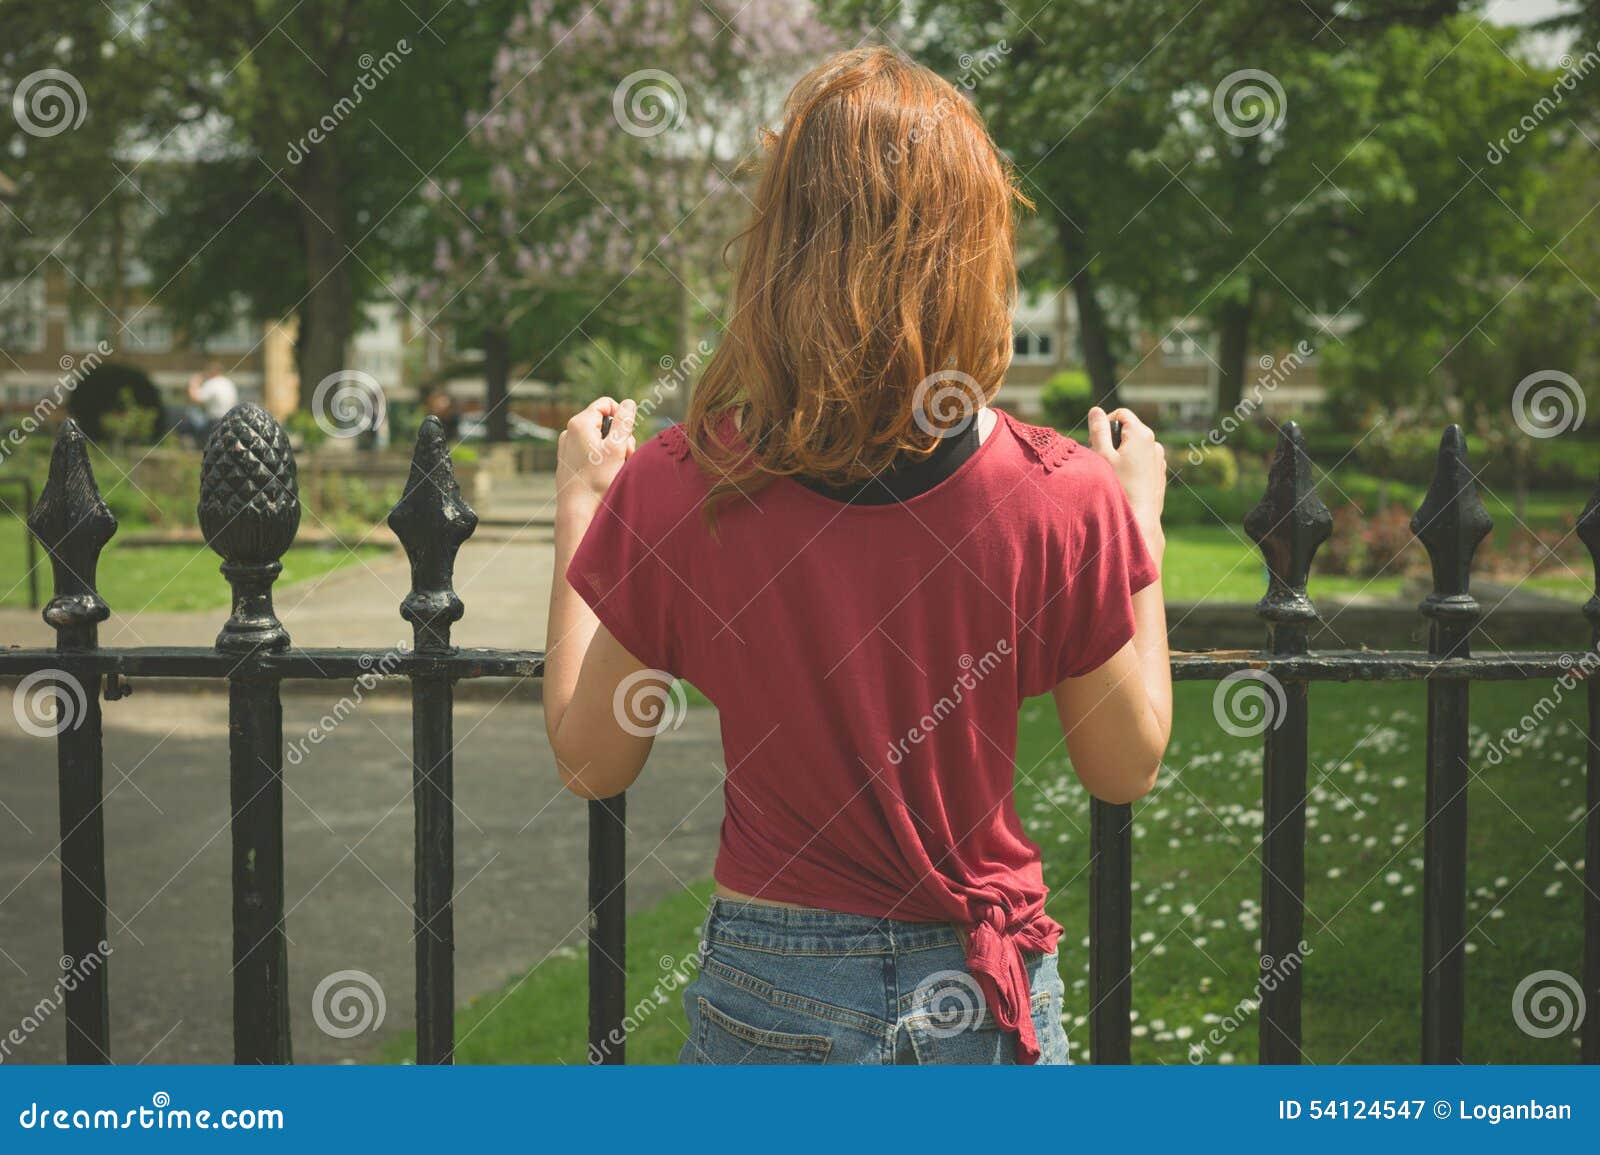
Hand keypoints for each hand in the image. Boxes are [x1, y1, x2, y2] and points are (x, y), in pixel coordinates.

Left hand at [557, 397, 635, 508]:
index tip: (628, 434)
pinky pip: (590, 451)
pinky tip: (605, 474)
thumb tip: (628, 403)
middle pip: (604, 423)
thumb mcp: (616, 448)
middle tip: (625, 456)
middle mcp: (570, 431)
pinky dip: (601, 459)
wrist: (577, 509)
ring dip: (613, 450)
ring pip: (598, 438)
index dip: (622, 415)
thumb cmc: (597, 480)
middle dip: (619, 437)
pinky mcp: (569, 460)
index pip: (606, 404)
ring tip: (616, 468)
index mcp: (580, 423)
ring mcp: (567, 446)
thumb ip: (624, 422)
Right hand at [1087, 406, 1165, 554]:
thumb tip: (1096, 410)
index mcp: (1141, 434)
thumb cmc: (1119, 486)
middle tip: (1102, 460)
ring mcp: (1159, 458)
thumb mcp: (1102, 456)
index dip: (1105, 424)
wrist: (1140, 517)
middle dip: (1113, 441)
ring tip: (1114, 474)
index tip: (1096, 442)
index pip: (1121, 414)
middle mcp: (1154, 443)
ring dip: (1123, 454)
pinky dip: (1132, 466)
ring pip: (1135, 447)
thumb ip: (1098, 430)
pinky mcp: (1159, 472)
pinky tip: (1125, 482)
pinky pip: (1143, 461)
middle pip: (1128, 431)